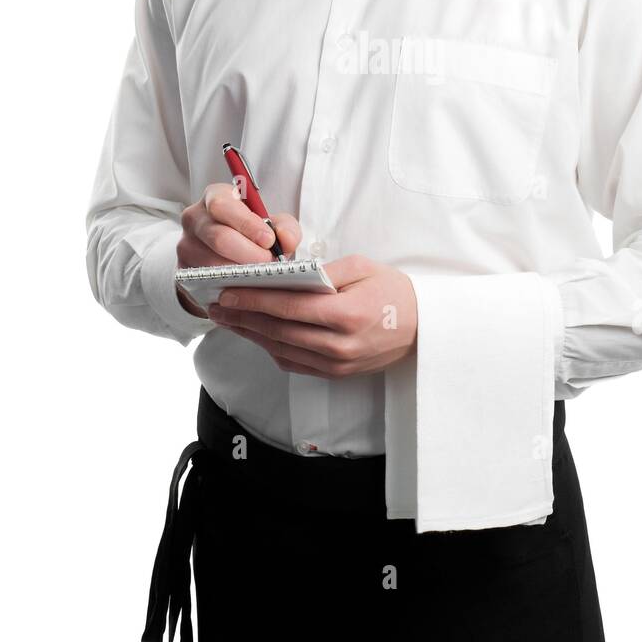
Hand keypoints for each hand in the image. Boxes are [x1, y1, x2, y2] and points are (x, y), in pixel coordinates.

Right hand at [175, 182, 301, 315]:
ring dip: (242, 273)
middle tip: (269, 263)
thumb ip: (285, 228)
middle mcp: (194, 218)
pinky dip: (231, 287)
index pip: (223, 205)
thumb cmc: (250, 235)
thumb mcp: (270, 225)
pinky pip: (208, 282)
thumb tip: (286, 239)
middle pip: (218, 237)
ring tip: (261, 275)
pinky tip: (246, 286)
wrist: (224, 255)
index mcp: (215, 197)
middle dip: (250, 253)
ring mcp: (186, 246)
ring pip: (213, 263)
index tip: (269, 240)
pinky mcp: (184, 271)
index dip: (247, 224)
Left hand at [206, 253, 417, 376]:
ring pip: (281, 349)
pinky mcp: (336, 374)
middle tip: (216, 306)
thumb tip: (287, 275)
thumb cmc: (395, 292)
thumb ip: (324, 271)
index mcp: (346, 313)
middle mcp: (338, 344)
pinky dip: (271, 349)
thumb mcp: (364, 268)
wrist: (424, 328)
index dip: (253, 300)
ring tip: (229, 320)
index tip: (227, 292)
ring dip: (251, 335)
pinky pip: (294, 363)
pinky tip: (257, 335)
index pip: (287, 307)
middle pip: (277, 331)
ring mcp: (336, 364)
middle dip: (242, 317)